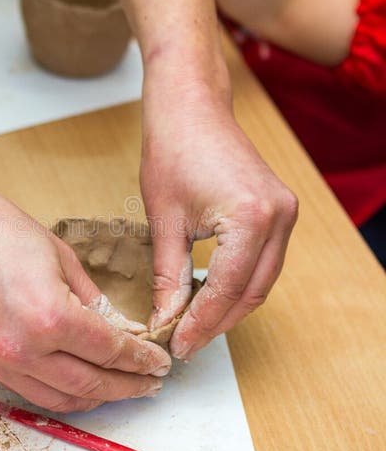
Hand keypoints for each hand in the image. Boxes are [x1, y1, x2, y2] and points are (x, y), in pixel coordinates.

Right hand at [0, 184, 169, 411]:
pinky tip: (80, 384)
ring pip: (62, 399)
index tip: (159, 362)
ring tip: (121, 387)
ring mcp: (1, 362)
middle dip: (129, 386)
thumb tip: (118, 329)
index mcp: (51, 317)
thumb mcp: (61, 256)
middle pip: (91, 385)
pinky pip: (32, 393)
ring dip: (98, 398)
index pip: (111, 351)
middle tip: (152, 382)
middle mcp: (26, 350)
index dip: (141, 360)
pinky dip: (63, 394)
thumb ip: (92, 300)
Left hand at [140, 73, 297, 360]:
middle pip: (252, 291)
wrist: (190, 106)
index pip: (227, 289)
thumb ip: (169, 277)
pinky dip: (240, 282)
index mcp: (251, 218)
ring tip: (194, 325)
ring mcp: (285, 211)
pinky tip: (211, 294)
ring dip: (230, 305)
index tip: (178, 344)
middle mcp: (279, 216)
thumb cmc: (173, 150)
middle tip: (184, 341)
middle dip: (217, 322)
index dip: (201, 323)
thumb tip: (166, 319)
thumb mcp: (164, 220)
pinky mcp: (280, 208)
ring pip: (262, 280)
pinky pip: (264, 260)